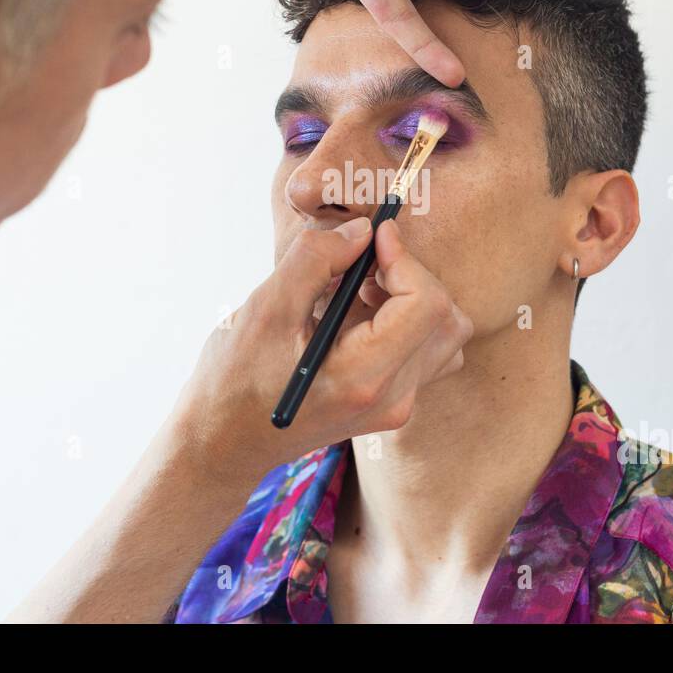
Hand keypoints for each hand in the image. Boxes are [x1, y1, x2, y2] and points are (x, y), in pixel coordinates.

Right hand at [173, 216, 472, 479]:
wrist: (225, 442)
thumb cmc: (235, 379)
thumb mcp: (265, 309)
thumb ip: (316, 260)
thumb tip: (363, 231)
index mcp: (363, 378)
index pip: (427, 305)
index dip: (406, 260)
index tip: (375, 236)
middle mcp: (391, 398)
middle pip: (446, 320)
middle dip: (412, 276)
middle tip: (364, 262)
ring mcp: (395, 406)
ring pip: (444, 336)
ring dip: (414, 298)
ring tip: (361, 289)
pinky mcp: (390, 403)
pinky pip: (425, 351)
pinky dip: (406, 319)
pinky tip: (358, 312)